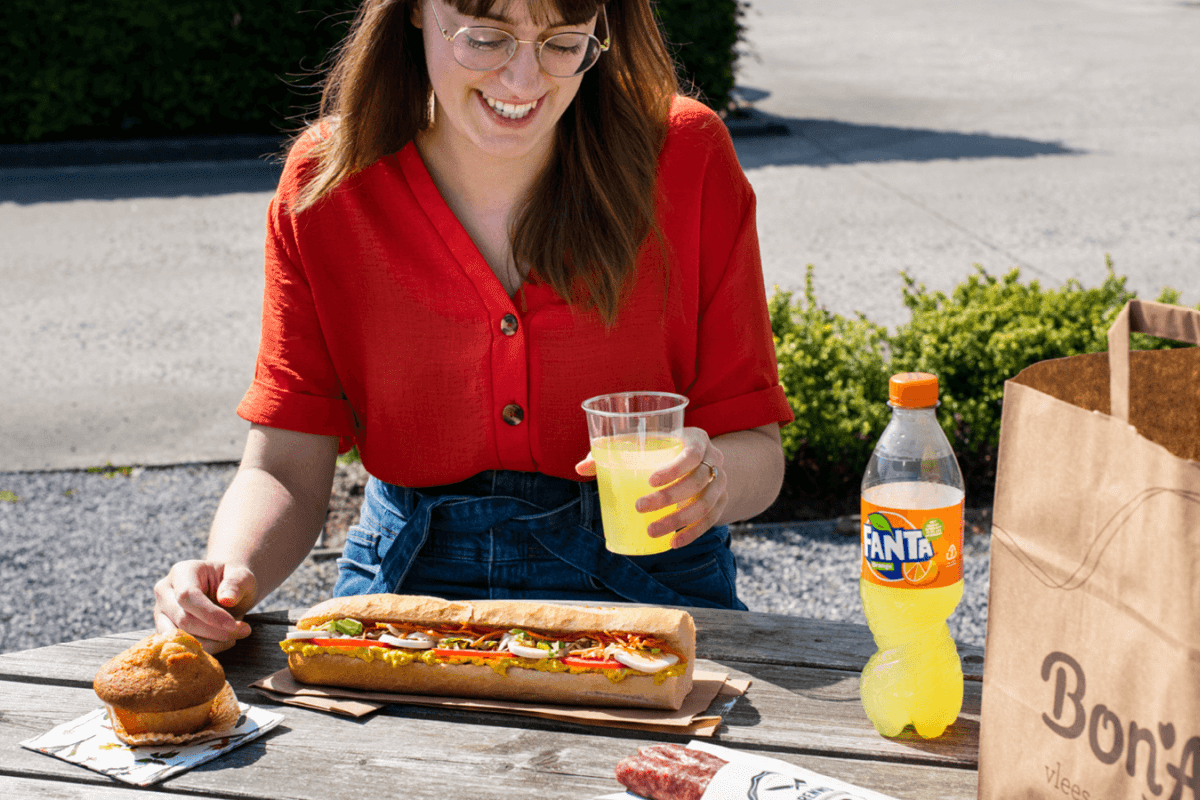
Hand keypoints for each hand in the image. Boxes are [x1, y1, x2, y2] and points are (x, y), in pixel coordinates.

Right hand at [153, 560, 256, 653]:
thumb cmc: (234, 583)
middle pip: (182, 619)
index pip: (187, 596)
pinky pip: (178, 647)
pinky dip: (201, 650)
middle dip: (214, 631)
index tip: (233, 625)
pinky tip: (220, 644)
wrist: (227, 592)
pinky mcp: (164, 630)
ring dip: (209, 644)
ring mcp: (160, 612)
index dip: (210, 614)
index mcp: (182, 571)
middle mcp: (165, 590)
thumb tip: (227, 599)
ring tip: (233, 637)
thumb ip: (236, 584)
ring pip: (177, 637)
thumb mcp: (243, 577)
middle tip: (242, 631)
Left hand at [577, 427, 727, 548]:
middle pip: (696, 482)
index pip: (690, 454)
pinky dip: (693, 533)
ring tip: (652, 531)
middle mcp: (714, 459)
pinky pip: (711, 520)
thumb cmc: (664, 448)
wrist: (702, 459)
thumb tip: (580, 468)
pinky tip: (673, 543)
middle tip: (640, 508)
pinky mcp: (722, 501)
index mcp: (696, 439)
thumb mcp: (645, 443)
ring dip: (679, 521)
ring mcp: (721, 482)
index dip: (673, 468)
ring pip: (705, 504)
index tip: (650, 481)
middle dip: (669, 499)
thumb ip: (612, 452)